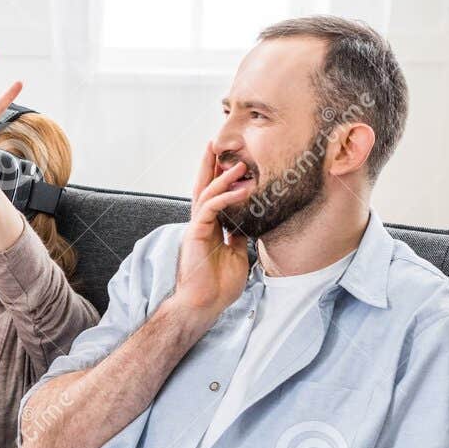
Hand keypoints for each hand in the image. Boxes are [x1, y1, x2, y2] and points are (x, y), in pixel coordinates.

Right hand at [169, 143, 251, 324]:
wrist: (204, 304)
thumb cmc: (218, 286)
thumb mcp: (237, 255)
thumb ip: (240, 237)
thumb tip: (252, 224)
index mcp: (209, 228)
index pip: (212, 196)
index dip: (218, 177)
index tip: (228, 160)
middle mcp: (200, 224)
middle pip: (203, 187)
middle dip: (208, 165)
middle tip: (213, 143)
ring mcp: (197, 228)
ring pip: (206, 194)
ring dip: (222, 177)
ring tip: (239, 164)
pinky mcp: (196, 234)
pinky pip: (210, 209)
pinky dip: (225, 197)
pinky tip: (241, 190)